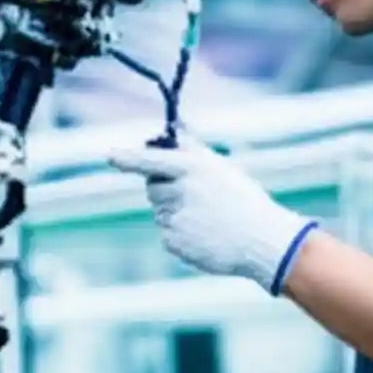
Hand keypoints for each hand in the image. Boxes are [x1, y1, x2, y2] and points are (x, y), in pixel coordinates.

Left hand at [108, 137, 318, 294]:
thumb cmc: (243, 201)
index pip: (151, 161)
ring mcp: (175, 218)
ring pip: (161, 213)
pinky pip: (168, 235)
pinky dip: (182, 236)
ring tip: (208, 220)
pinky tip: (205, 237)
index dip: (128, 158)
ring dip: (177, 214)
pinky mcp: (173, 242)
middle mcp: (180, 192)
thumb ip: (191, 150)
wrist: (263, 242)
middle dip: (165, 191)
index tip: (110, 156)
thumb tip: (172, 130)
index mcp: (192, 170)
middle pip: (153, 189)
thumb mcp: (220, 169)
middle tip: (194, 198)